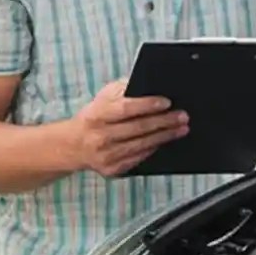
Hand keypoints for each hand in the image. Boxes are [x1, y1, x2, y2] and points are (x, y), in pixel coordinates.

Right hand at [69, 80, 188, 175]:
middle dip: (164, 122)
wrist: (73, 145)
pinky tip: (165, 141)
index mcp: (97, 115)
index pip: (126, 109)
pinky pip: (139, 158)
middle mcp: (100, 136)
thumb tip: (150, 85)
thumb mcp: (104, 97)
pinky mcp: (112, 169)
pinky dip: (154, 149)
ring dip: (165, 136)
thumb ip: (124, 89)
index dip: (148, 105)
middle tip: (182, 116)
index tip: (167, 102)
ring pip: (141, 145)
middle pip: (138, 128)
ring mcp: (106, 155)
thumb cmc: (95, 116)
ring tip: (181, 128)